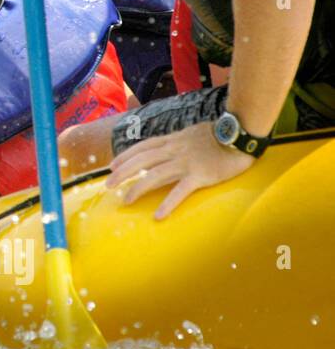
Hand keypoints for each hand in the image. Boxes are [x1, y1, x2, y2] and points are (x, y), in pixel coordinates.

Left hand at [105, 122, 256, 219]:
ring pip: (154, 175)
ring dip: (137, 188)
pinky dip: (167, 203)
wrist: (240, 132)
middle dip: (122, 173)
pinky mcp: (200, 175)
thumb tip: (165, 149)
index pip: (142, 147)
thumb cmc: (220, 134)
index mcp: (172, 140)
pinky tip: (158, 215)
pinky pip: (180, 191)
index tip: (112, 165)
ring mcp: (186, 163)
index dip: (125, 156)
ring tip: (125, 200)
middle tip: (108, 186)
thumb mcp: (191, 133)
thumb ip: (177, 142)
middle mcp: (174, 150)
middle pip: (141, 161)